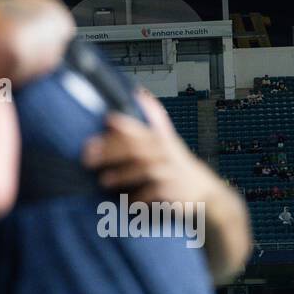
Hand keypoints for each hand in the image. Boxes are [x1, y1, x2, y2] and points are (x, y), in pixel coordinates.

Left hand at [81, 90, 223, 205]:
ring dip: (121, 175)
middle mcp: (165, 153)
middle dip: (110, 151)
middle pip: (135, 148)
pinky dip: (137, 198)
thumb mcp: (169, 141)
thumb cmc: (179, 167)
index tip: (106, 120)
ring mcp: (170, 172)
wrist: (206, 195)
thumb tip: (139, 92)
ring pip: (143, 170)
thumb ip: (153, 120)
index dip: (125, 123)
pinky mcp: (172, 192)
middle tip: (87, 157)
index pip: (141, 128)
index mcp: (161, 140)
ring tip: (103, 181)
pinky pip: (152, 193)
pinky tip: (126, 201)